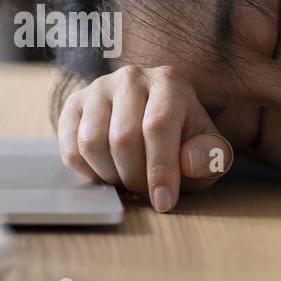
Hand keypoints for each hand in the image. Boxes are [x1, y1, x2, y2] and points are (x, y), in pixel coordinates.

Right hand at [57, 65, 232, 211]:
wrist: (156, 120)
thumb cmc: (185, 140)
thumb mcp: (209, 151)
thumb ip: (209, 157)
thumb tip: (189, 163)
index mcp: (169, 83)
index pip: (157, 127)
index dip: (160, 169)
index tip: (163, 202)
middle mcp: (130, 78)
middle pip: (122, 138)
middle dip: (135, 178)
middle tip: (145, 191)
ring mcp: (98, 88)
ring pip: (92, 143)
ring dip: (109, 175)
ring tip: (126, 179)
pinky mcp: (74, 104)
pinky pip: (71, 148)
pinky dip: (87, 171)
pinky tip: (106, 171)